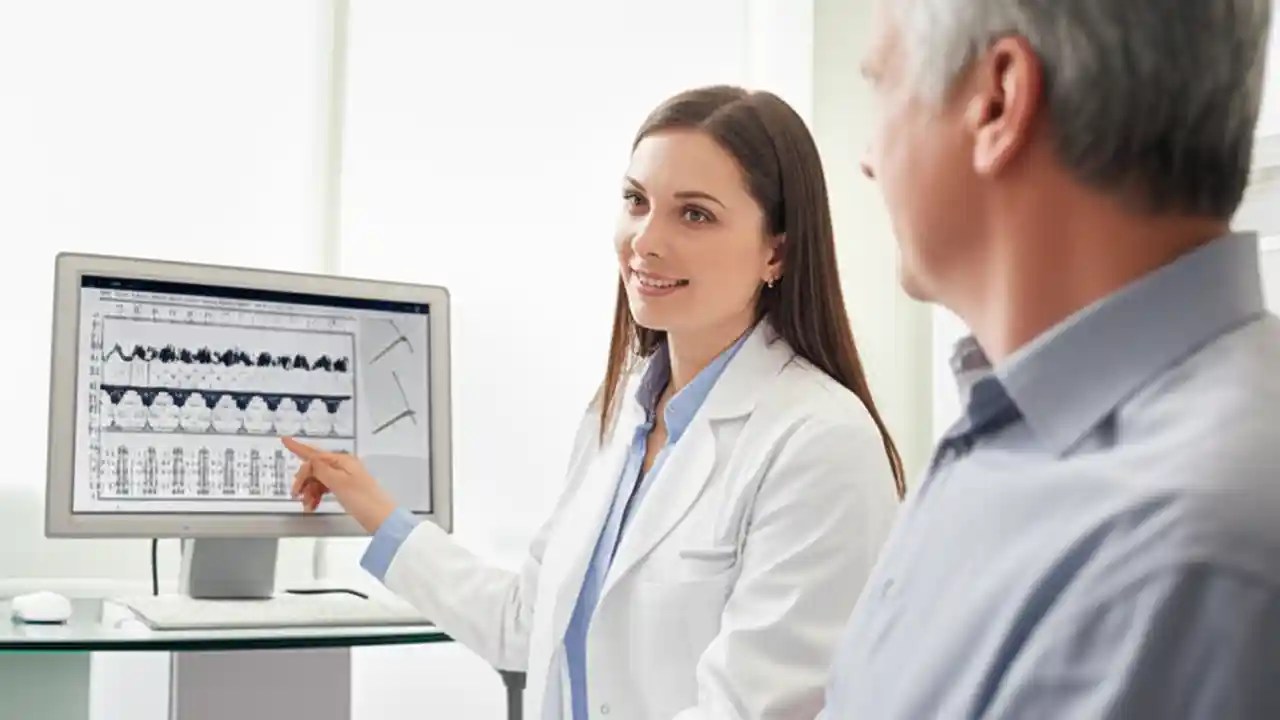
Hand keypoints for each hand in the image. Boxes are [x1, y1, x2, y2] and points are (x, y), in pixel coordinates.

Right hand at [282, 437, 396, 532]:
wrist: (381, 518)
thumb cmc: (363, 500)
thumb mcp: (339, 483)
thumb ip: (321, 470)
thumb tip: (310, 460)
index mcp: (342, 461)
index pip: (315, 453)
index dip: (298, 447)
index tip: (284, 440)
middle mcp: (343, 466)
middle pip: (314, 468)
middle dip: (304, 481)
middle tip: (297, 496)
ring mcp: (344, 478)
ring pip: (318, 480)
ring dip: (309, 491)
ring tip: (308, 506)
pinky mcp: (345, 490)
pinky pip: (325, 488)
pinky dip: (317, 496)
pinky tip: (313, 505)